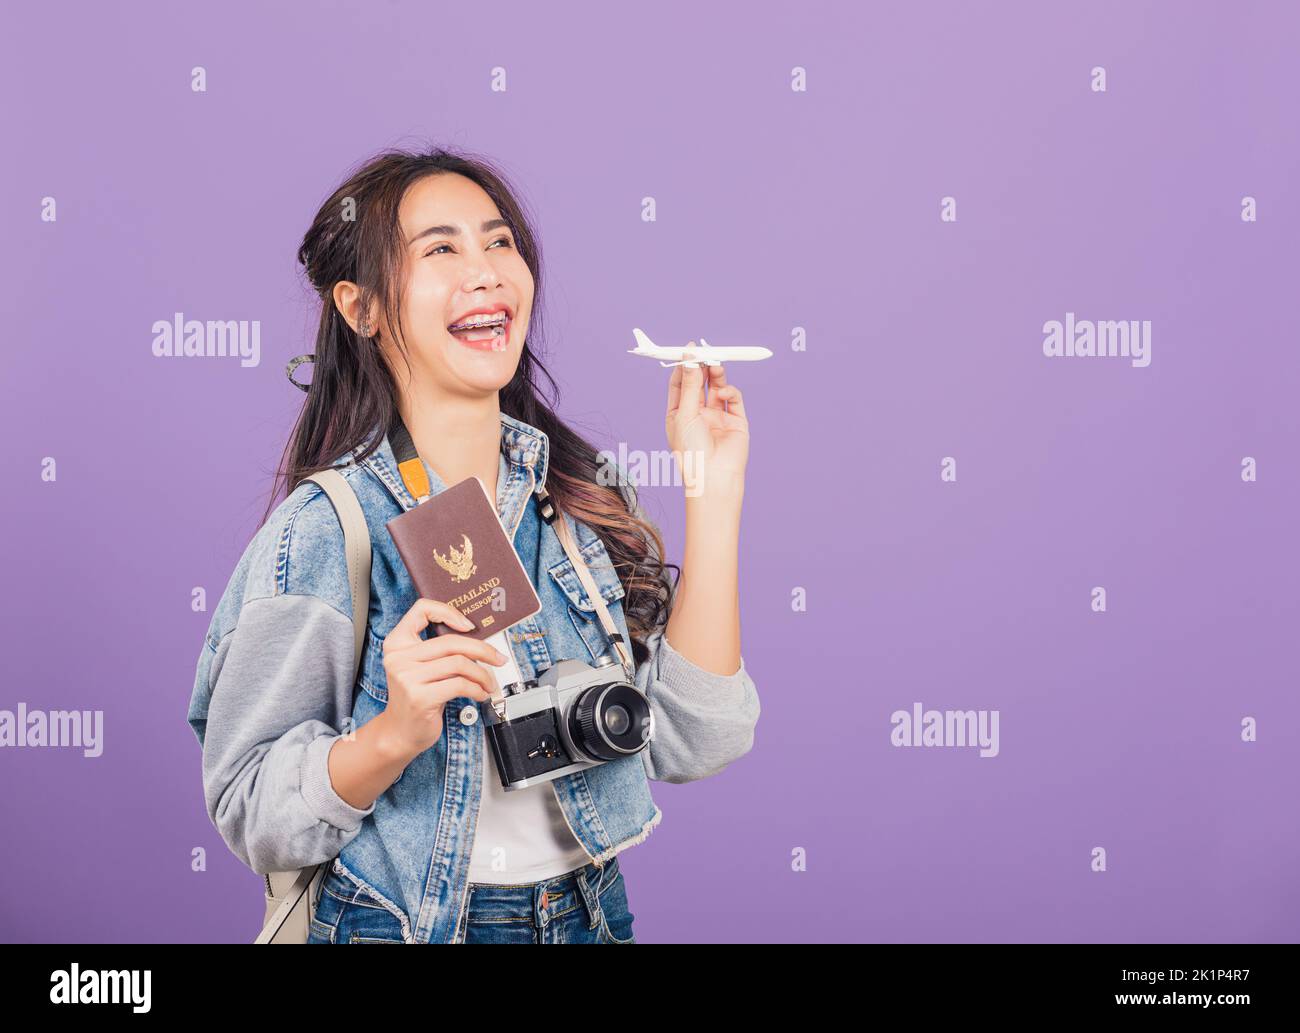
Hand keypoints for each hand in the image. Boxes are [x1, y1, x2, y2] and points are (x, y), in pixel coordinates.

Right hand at [378, 598, 506, 760]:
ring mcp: (407, 677)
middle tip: (498, 658)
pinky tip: (480, 694)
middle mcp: (399, 657)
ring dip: (482, 674)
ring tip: (488, 683)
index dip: (448, 612)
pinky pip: (460, 685)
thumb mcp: (421, 668)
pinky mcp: (420, 697)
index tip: (469, 625)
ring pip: (459, 663)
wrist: (399, 732)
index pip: (421, 610)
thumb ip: (438, 650)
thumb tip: (478, 639)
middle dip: (482, 650)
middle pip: (451, 641)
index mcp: (397, 643)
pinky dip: (477, 689)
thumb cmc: (417, 696)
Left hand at [664, 354, 749, 498]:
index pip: (680, 383)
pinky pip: (733, 399)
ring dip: (716, 374)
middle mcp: (698, 414)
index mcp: (679, 414)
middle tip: (704, 351)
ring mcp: (717, 417)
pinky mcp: (736, 422)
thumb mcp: (685, 414)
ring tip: (716, 364)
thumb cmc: (692, 451)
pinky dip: (730, 391)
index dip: (684, 366)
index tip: (688, 349)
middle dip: (702, 366)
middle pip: (699, 382)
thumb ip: (689, 385)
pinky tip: (724, 392)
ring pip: (717, 387)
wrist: (714, 478)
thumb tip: (689, 358)